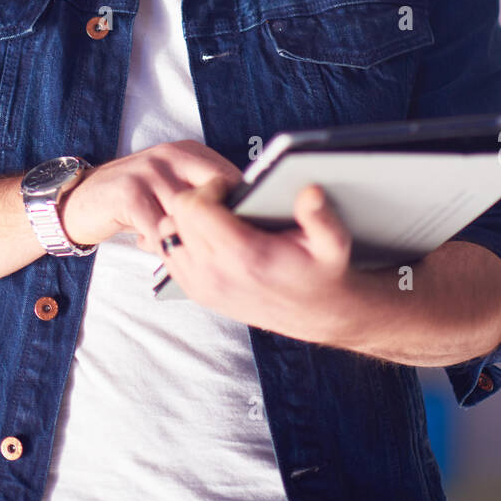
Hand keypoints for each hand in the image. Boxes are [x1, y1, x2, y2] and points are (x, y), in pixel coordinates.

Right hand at [60, 140, 242, 255]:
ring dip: (185, 241)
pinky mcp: (130, 192)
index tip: (241, 234)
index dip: (240, 209)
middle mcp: (172, 155)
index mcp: (190, 152)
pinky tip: (152, 246)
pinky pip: (160, 229)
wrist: (82, 200)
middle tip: (212, 250)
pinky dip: (162, 246)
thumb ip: (201, 200)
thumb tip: (243, 224)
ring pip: (187, 217)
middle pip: (214, 196)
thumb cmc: (136, 201)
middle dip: (216, 227)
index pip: (230, 177)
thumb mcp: (171, 191)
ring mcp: (150, 170)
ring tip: (176, 248)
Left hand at [155, 179, 356, 344]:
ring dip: (185, 219)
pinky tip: (208, 235)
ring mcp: (203, 287)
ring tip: (215, 215)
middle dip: (197, 198)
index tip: (231, 188)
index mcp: (243, 256)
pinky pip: (170, 256)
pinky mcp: (199, 293)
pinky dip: (182, 240)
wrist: (318, 313)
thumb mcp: (332, 242)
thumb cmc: (322, 272)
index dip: (210, 187)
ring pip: (167, 235)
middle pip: (177, 216)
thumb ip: (320, 216)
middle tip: (224, 199)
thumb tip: (310, 191)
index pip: (194, 208)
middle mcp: (216, 274)